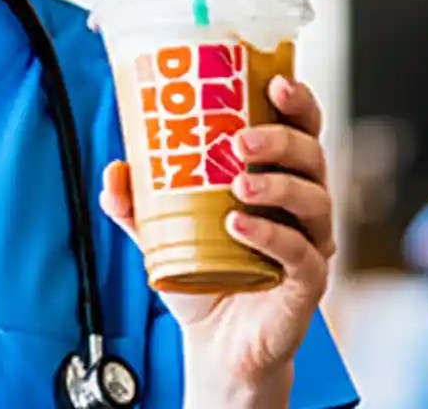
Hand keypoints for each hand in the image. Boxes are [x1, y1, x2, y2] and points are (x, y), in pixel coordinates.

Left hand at [99, 76, 334, 406]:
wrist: (217, 345)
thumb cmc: (204, 277)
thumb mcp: (159, 236)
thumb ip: (135, 205)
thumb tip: (113, 171)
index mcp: (278, 180)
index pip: (300, 132)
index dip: (297, 104)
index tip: (276, 82)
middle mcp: (303, 207)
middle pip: (312, 156)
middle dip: (281, 140)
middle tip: (241, 140)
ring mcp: (311, 243)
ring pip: (314, 200)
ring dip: (277, 186)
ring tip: (238, 184)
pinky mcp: (308, 282)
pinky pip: (301, 252)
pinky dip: (272, 235)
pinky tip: (241, 225)